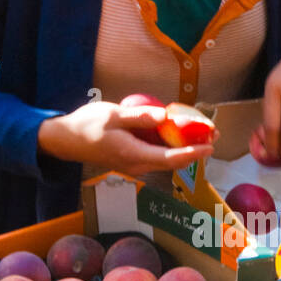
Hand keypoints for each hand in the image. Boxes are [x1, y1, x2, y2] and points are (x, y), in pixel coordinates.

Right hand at [37, 100, 216, 173]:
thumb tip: (165, 116)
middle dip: (195, 149)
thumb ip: (140, 117)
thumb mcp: (113, 115)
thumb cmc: (87, 126)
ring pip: (166, 159)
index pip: (170, 159)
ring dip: (185, 147)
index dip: (193, 153)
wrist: (66, 140)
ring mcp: (135, 165)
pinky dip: (171, 145)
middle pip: (173, 161)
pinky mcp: (133, 160)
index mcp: (134, 155)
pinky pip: (157, 155)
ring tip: (203, 132)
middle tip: (214, 134)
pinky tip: (179, 132)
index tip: (210, 146)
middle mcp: (137, 165)